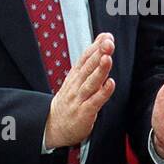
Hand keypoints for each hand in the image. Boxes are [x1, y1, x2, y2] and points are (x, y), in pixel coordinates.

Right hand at [44, 33, 115, 149]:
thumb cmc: (69, 103)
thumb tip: (102, 43)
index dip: (95, 47)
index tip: (106, 37)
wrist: (53, 127)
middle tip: (108, 43)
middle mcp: (76, 86)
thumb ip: (90, 63)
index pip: (85, 59)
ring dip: (100, 70)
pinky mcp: (84, 113)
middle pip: (88, 68)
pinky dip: (103, 92)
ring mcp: (79, 99)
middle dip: (98, 54)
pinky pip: (94, 102)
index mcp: (74, 77)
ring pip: (90, 82)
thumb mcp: (76, 81)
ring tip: (107, 58)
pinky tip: (110, 84)